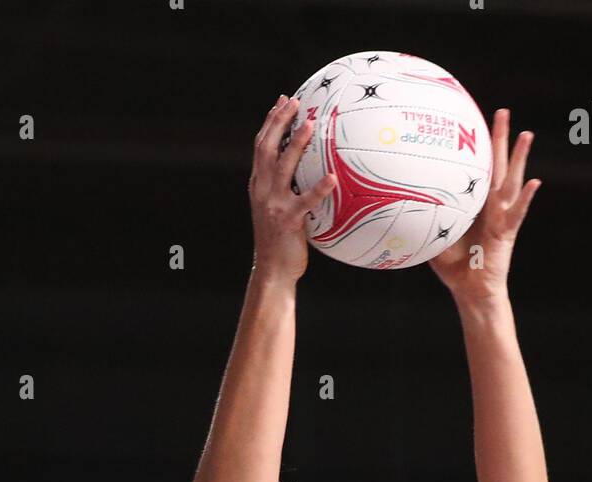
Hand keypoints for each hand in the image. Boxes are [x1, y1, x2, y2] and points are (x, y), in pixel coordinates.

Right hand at [248, 95, 336, 284]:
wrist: (271, 270)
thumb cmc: (280, 241)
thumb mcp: (276, 209)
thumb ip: (284, 189)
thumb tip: (306, 171)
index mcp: (258, 185)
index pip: (261, 146)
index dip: (271, 121)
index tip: (283, 101)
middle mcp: (262, 190)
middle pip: (267, 148)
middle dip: (279, 121)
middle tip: (295, 102)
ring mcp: (273, 204)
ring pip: (283, 167)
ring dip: (296, 144)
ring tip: (310, 125)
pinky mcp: (288, 221)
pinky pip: (305, 201)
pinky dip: (318, 189)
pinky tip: (333, 178)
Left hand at [430, 108, 539, 302]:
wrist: (471, 292)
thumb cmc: (455, 268)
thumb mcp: (434, 238)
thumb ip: (423, 221)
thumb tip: (397, 207)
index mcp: (477, 205)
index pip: (478, 170)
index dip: (477, 148)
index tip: (473, 122)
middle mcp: (492, 207)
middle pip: (497, 165)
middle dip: (500, 139)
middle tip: (502, 111)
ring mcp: (502, 218)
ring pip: (511, 182)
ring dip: (520, 159)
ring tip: (527, 134)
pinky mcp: (507, 234)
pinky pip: (517, 213)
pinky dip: (526, 198)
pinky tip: (535, 183)